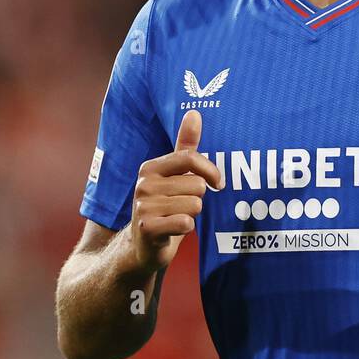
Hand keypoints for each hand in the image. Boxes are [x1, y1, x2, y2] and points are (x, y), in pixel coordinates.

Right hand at [130, 109, 222, 271]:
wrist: (141, 245)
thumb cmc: (164, 206)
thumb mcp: (174, 174)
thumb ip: (185, 145)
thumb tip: (194, 112)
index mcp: (150, 167)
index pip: (190, 158)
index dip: (210, 171)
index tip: (217, 183)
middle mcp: (143, 184)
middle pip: (197, 185)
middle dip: (198, 199)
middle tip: (183, 206)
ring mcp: (143, 206)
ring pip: (195, 205)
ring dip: (192, 214)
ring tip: (176, 217)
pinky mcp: (147, 229)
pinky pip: (186, 223)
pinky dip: (186, 228)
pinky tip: (173, 229)